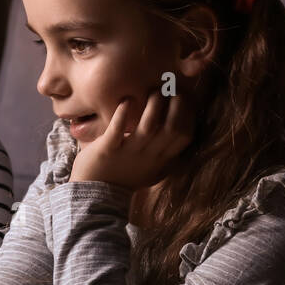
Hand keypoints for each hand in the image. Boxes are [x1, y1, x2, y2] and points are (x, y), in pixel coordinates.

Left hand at [70, 90, 193, 189]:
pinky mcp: (107, 150)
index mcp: (160, 158)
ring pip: (148, 127)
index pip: (185, 136)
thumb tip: (179, 134)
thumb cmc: (123, 176)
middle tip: (170, 89)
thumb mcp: (150, 168)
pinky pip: (117, 131)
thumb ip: (164, 153)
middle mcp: (149, 155)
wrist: (95, 195)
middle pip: (172, 129)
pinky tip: (126, 101)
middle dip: (176, 106)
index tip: (185, 97)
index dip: (189, 115)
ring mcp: (129, 152)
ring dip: (153, 106)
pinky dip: (122, 115)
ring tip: (153, 92)